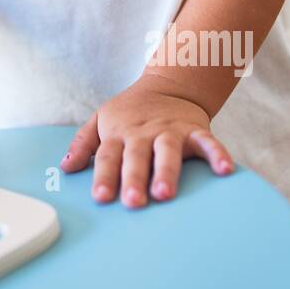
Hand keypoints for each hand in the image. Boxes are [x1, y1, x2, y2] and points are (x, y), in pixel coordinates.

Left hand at [60, 78, 234, 207]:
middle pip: (137, 157)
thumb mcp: (100, 120)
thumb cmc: (129, 112)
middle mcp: (144, 133)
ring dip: (167, 171)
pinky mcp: (195, 131)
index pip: (108, 156)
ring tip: (165, 193)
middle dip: (134, 179)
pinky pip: (208, 142)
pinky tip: (225, 171)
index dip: (104, 176)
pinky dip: (218, 154)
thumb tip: (65, 168)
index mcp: (119, 133)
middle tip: (133, 202)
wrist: (167, 85)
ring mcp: (170, 131)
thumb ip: (83, 144)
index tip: (101, 198)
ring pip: (168, 152)